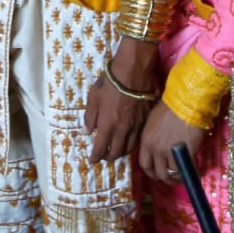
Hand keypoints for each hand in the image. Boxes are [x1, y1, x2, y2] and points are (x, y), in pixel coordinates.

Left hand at [84, 37, 157, 163]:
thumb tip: (87, 131)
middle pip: (116, 152)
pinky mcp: (146, 120)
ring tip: (116, 151)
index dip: (95, 157)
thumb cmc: (110, 83)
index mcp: (107, 126)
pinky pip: (138, 137)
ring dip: (122, 152)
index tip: (92, 160)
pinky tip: (129, 140)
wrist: (132, 71)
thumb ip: (90, 117)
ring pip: (130, 148)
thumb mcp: (93, 98)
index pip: (100, 149)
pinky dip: (132, 142)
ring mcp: (136, 126)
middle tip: (104, 157)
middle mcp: (122, 130)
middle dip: (109, 157)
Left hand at [138, 101, 206, 183]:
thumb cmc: (171, 106)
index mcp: (146, 140)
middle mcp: (155, 149)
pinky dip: (192, 174)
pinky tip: (197, 172)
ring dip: (178, 178)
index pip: (144, 163)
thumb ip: (154, 136)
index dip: (151, 172)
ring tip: (184, 176)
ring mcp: (169, 153)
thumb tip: (162, 145)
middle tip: (173, 178)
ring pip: (171, 174)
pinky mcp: (185, 154)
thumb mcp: (155, 121)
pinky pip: (187, 170)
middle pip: (157, 173)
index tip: (157, 173)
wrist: (186, 102)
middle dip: (165, 178)